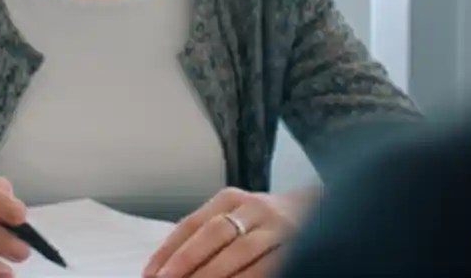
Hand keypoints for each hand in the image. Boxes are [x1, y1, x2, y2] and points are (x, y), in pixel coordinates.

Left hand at [143, 188, 302, 277]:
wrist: (320, 213)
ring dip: (214, 276)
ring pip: (240, 254)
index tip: (150, 275)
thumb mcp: (234, 220)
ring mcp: (278, 227)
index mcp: (230, 199)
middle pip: (214, 235)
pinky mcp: (298, 246)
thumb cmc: (264, 225)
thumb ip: (205, 237)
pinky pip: (267, 269)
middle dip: (187, 262)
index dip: (168, 251)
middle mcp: (254, 208)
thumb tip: (163, 270)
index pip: (191, 225)